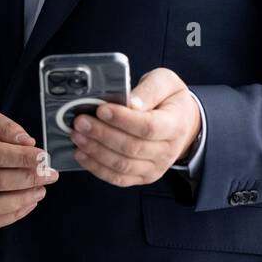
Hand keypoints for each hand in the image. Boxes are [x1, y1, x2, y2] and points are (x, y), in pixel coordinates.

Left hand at [69, 67, 200, 187]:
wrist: (183, 123)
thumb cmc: (170, 100)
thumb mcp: (165, 83)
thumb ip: (149, 90)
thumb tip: (130, 103)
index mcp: (176, 125)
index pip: (148, 127)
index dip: (122, 120)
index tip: (101, 109)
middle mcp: (168, 151)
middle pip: (132, 148)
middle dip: (101, 134)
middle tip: (80, 121)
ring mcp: (156, 167)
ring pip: (122, 165)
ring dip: (95, 151)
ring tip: (77, 136)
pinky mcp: (143, 177)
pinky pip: (118, 178)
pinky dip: (97, 168)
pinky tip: (83, 154)